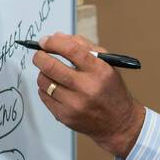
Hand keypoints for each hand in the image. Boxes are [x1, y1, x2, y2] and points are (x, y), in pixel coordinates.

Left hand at [32, 32, 145, 159]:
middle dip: (40, 56)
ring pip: (43, 81)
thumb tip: (57, 37)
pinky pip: (44, 96)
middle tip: (40, 54)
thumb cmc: (111, 90)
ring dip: (44, 73)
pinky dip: (46, 88)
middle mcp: (86, 87)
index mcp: (99, 71)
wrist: (118, 122)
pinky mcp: (64, 116)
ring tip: (52, 73)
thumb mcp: (107, 64)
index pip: (71, 50)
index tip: (45, 41)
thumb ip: (84, 47)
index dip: (53, 42)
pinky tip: (56, 88)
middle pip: (51, 66)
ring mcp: (74, 104)